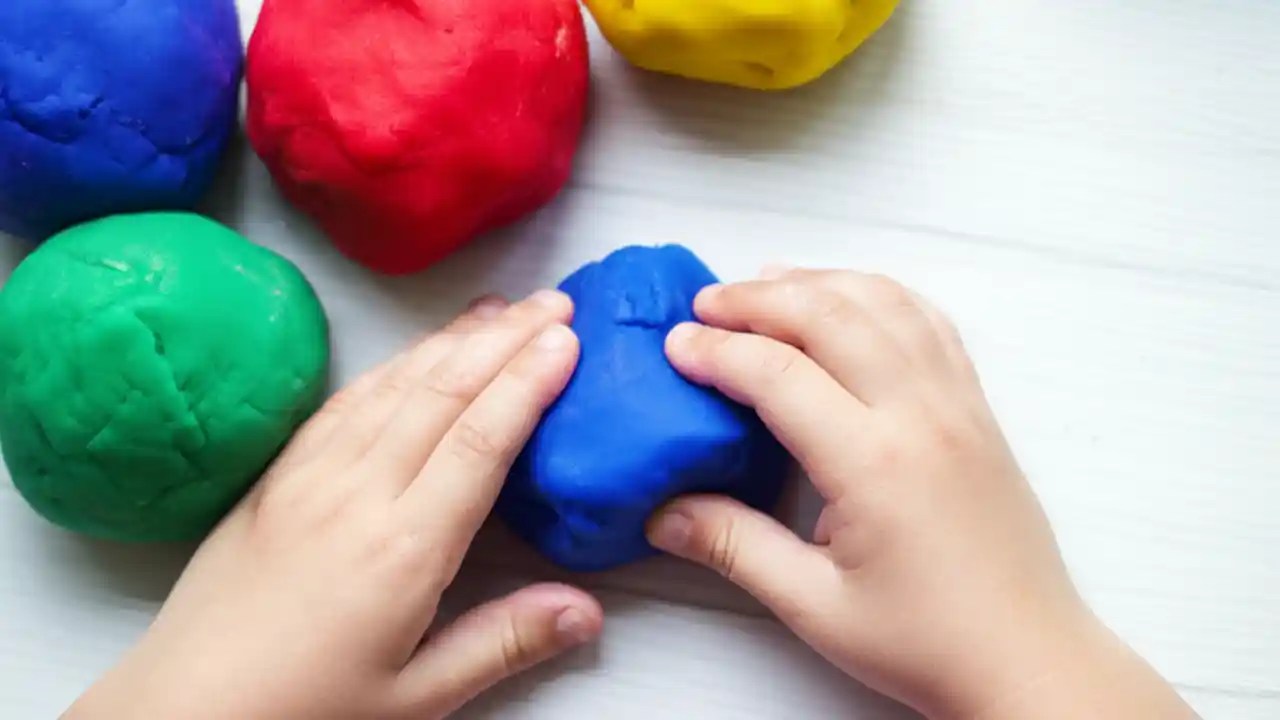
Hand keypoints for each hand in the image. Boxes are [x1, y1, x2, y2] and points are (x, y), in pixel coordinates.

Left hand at [67, 291, 602, 719]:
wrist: (183, 709)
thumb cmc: (301, 709)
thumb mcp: (416, 697)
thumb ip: (503, 644)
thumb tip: (586, 611)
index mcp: (403, 549)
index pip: (480, 439)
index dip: (528, 380)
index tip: (567, 337)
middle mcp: (358, 494)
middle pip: (444, 392)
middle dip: (504, 339)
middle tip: (554, 302)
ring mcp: (312, 476)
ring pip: (394, 383)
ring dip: (453, 338)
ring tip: (500, 308)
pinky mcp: (278, 475)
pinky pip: (345, 400)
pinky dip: (392, 363)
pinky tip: (417, 349)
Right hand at [648, 269, 1194, 719]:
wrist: (1027, 659)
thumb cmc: (928, 642)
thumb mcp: (814, 605)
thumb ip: (734, 546)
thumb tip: (663, 513)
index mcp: (875, 464)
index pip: (780, 374)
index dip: (718, 352)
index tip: (675, 348)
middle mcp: (921, 415)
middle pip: (830, 314)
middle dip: (757, 298)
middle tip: (704, 306)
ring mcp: (957, 403)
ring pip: (884, 302)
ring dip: (818, 282)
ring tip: (764, 284)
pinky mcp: (977, 408)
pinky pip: (928, 321)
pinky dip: (880, 294)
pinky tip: (849, 298)